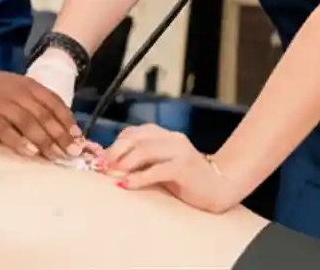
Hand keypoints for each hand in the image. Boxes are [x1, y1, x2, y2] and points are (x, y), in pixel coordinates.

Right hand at [0, 57, 82, 159]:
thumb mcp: (10, 88)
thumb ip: (27, 106)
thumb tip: (45, 133)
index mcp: (27, 85)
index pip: (54, 103)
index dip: (68, 121)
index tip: (79, 139)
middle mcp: (17, 93)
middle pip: (45, 115)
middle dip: (61, 136)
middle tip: (73, 154)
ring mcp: (1, 104)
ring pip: (30, 123)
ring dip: (46, 142)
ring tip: (56, 157)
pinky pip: (7, 130)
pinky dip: (20, 142)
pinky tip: (31, 153)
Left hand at [103, 124, 239, 212]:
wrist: (219, 187)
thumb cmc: (186, 178)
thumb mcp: (161, 164)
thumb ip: (142, 160)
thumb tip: (110, 164)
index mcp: (164, 135)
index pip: (132, 133)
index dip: (114, 145)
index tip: (100, 158)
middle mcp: (172, 138)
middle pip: (135, 139)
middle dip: (115, 152)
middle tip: (101, 166)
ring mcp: (180, 151)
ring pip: (145, 150)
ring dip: (124, 163)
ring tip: (111, 173)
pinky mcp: (185, 167)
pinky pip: (157, 170)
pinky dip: (139, 177)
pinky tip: (127, 184)